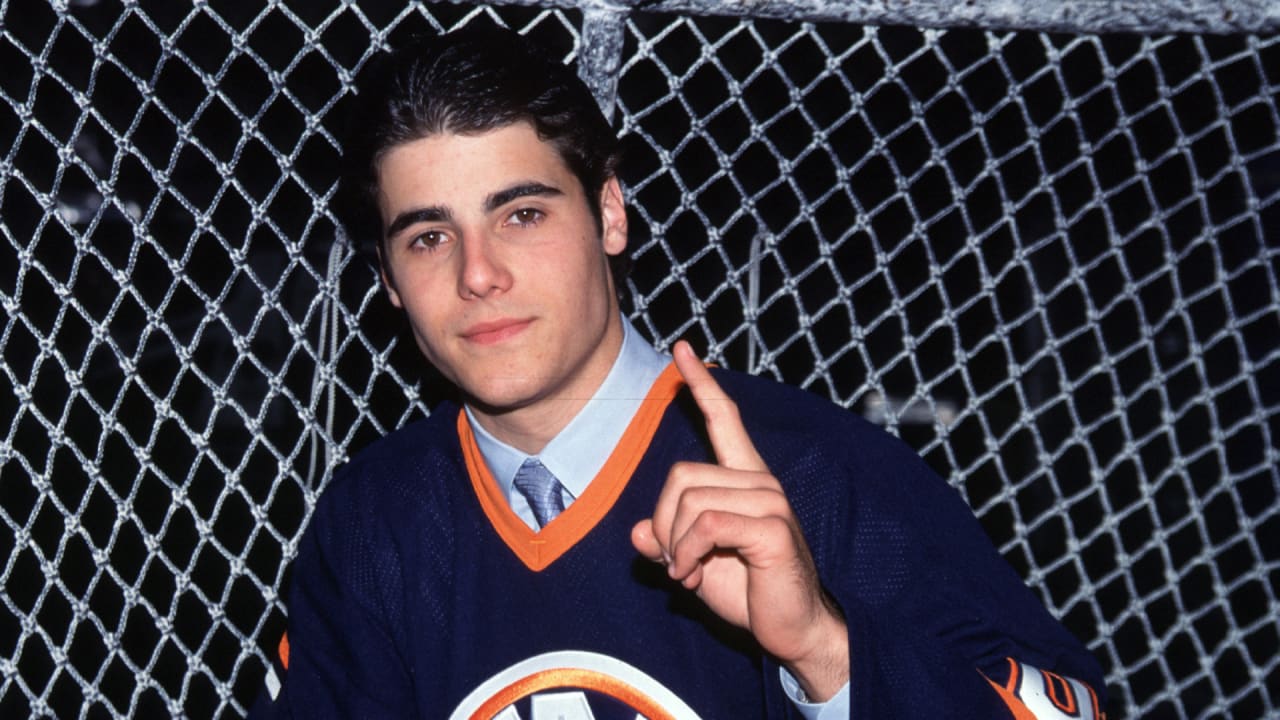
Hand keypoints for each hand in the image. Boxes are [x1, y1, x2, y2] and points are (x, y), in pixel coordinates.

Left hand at [630, 341, 848, 700]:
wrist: (793, 631)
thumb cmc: (748, 592)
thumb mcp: (694, 563)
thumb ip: (667, 541)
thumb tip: (636, 531)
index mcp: (744, 479)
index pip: (724, 419)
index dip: (702, 385)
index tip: (682, 349)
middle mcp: (760, 481)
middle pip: (679, 475)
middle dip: (662, 522)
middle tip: (673, 559)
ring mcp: (769, 502)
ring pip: (689, 500)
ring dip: (674, 544)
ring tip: (688, 571)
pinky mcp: (772, 529)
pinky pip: (706, 523)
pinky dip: (686, 553)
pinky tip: (693, 576)